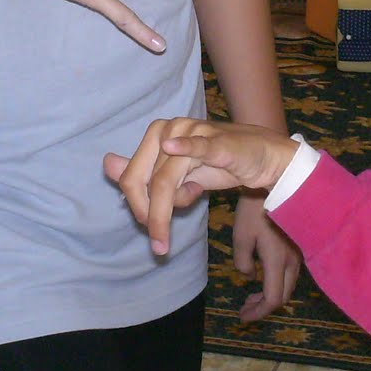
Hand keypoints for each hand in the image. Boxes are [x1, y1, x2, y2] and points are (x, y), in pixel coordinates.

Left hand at [103, 117, 300, 255]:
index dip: (136, 205)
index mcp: (158, 133)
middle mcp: (171, 129)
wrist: (264, 158)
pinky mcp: (219, 142)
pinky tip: (171, 148)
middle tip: (158, 242)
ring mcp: (195, 132)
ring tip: (184, 215)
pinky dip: (185, 149)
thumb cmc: (219, 163)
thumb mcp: (178, 172)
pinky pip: (198, 147)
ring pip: (167, 179)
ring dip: (171, 208)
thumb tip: (106, 163)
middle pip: (147, 180)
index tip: (148, 228)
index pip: (132, 175)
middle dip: (149, 215)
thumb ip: (145, 172)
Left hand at [231, 194, 301, 320]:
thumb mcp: (241, 235)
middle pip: (283, 296)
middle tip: (245, 307)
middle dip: (263, 306)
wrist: (278, 183)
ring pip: (288, 284)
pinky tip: (263, 276)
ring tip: (251, 295)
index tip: (243, 316)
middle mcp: (292, 261)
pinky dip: (277, 281)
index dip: (258, 312)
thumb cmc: (255, 208)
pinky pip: (290, 272)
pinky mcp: (299, 246)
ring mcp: (298, 254)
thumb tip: (250, 275)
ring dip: (271, 294)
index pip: (273, 298)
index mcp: (277, 260)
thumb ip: (242, 261)